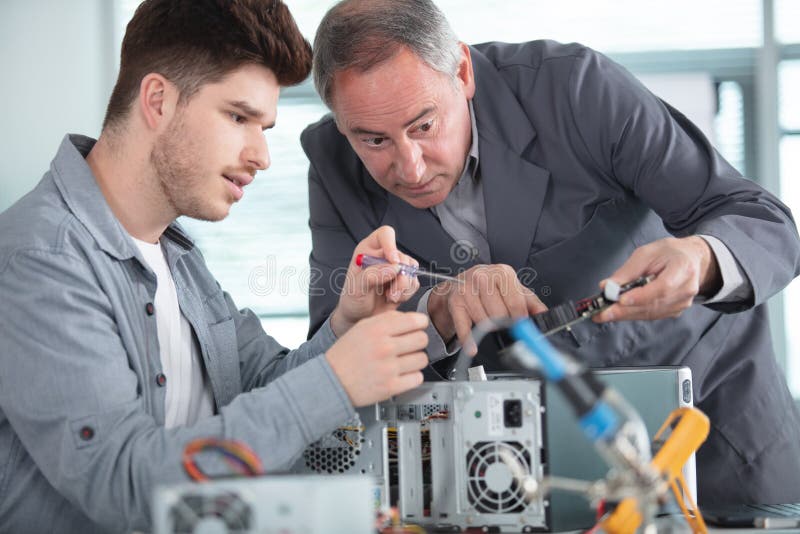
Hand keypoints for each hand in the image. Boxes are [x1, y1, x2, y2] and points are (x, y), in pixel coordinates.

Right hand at [326, 311, 428, 406]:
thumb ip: (387, 320)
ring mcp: (388, 368)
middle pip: (422, 339)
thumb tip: (412, 319)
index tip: (418, 327)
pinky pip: (417, 378)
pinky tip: (402, 374)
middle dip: (418, 342)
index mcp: (377, 329)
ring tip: (404, 361)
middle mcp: (384, 347)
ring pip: (422, 359)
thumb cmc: (346, 354)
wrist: (331, 380)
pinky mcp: (391, 387)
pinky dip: (412, 377)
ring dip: (415, 360)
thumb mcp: (362, 327)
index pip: (416, 321)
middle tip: (410, 346)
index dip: (420, 324)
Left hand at [330, 225, 419, 336]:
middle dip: (399, 276)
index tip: (393, 261)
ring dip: (403, 287)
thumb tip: (392, 268)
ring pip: (411, 270)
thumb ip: (371, 276)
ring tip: (389, 296)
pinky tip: (393, 298)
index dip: (391, 245)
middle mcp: (383, 256)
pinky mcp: (404, 281)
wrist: (359, 317)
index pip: (385, 235)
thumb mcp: (355, 288)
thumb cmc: (353, 300)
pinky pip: (414, 283)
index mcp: (368, 250)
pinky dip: (406, 293)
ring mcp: (395, 269)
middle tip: (390, 291)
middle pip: (402, 256)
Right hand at [428, 264, 546, 355]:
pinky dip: (468, 339)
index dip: (520, 320)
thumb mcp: (513, 289)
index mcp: (503, 273)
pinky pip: (463, 325)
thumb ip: (531, 303)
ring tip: (489, 323)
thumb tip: (545, 316)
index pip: (516, 303)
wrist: (460, 283)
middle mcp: (483, 277)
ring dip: (489, 329)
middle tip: (504, 326)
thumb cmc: (489, 287)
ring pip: (484, 321)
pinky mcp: (455, 302)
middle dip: (504, 324)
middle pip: (500, 314)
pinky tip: (472, 347)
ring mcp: (467, 289)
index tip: (521, 328)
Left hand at [593, 236, 720, 322]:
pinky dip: (633, 314)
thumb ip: (627, 271)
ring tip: (604, 314)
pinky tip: (618, 313)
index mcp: (683, 268)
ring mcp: (682, 302)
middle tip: (602, 313)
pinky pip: (652, 315)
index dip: (641, 296)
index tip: (620, 300)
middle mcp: (686, 289)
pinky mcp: (675, 310)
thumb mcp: (646, 253)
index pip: (663, 287)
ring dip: (626, 315)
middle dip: (625, 310)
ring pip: (651, 313)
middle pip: (654, 304)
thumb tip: (607, 286)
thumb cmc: (668, 253)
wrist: (690, 259)